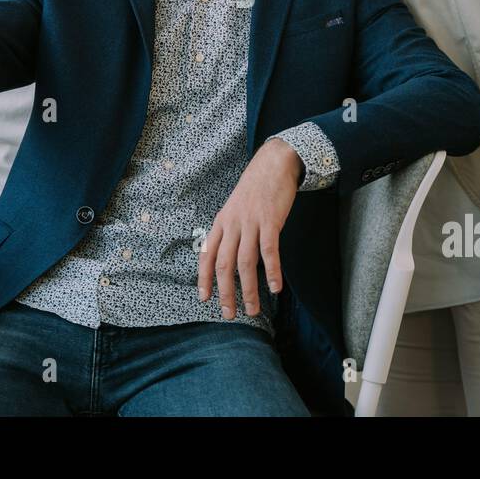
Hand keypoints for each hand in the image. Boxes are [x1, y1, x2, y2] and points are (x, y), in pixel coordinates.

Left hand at [197, 138, 302, 318]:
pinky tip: (275, 287)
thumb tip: (229, 258)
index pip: (207, 255)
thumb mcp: (234, 209)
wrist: (272, 164)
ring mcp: (250, 222)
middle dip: (225, 293)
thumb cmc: (254, 189)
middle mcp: (232, 224)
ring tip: (253, 309)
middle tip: (230, 314)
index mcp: (221, 222)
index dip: (204, 279)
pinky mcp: (270, 221)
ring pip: (245, 263)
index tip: (205, 299)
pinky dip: (272, 271)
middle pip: (224, 265)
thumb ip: (230, 231)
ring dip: (249, 289)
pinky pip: (269, 251)